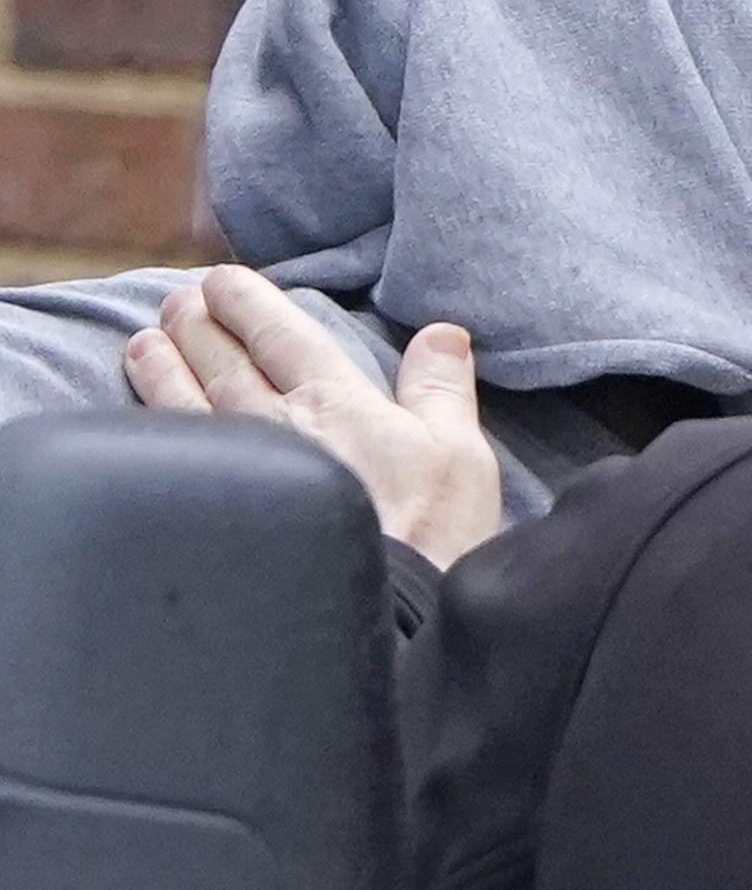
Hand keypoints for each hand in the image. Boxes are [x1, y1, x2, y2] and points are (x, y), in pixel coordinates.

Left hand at [124, 265, 502, 568]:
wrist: (381, 617)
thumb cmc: (431, 537)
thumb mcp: (461, 455)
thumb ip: (443, 389)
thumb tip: (441, 333)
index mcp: (338, 402)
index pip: (283, 335)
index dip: (250, 303)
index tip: (223, 282)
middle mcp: (276, 425)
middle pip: (226, 360)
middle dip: (201, 324)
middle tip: (180, 301)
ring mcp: (237, 470)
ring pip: (186, 400)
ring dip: (165, 364)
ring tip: (146, 340)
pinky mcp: (213, 513)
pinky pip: (171, 451)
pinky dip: (150, 420)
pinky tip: (140, 414)